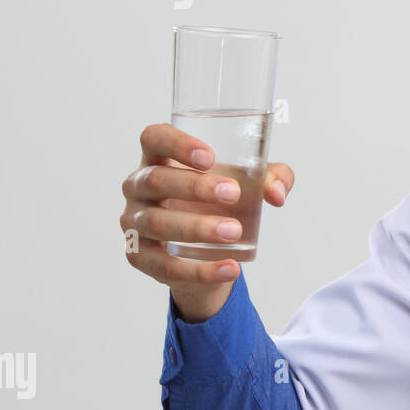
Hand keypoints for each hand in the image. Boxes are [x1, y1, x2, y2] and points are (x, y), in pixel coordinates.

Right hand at [120, 123, 293, 320]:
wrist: (208, 251)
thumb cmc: (222, 201)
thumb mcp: (251, 183)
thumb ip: (273, 177)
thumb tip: (275, 194)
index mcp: (159, 158)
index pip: (154, 138)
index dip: (176, 144)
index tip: (210, 157)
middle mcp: (138, 186)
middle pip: (155, 180)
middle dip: (194, 187)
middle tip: (234, 194)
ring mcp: (133, 222)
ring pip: (156, 223)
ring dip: (196, 227)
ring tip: (234, 232)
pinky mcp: (139, 257)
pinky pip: (164, 266)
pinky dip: (199, 270)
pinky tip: (230, 267)